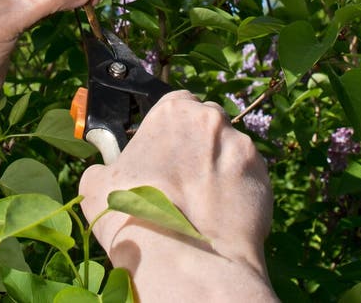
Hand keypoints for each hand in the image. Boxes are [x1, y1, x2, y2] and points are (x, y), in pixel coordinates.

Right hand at [80, 91, 276, 301]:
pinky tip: (222, 216)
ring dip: (221, 169)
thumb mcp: (98, 183)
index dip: (173, 129)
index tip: (168, 152)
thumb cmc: (134, 213)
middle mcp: (211, 119)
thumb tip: (104, 172)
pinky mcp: (262, 176)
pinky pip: (250, 178)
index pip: (178, 103)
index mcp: (172, 110)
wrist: (182, 257)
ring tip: (205, 205)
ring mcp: (241, 146)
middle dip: (200, 145)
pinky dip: (240, 192)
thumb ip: (105, 167)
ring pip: (231, 151)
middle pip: (209, 123)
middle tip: (186, 179)